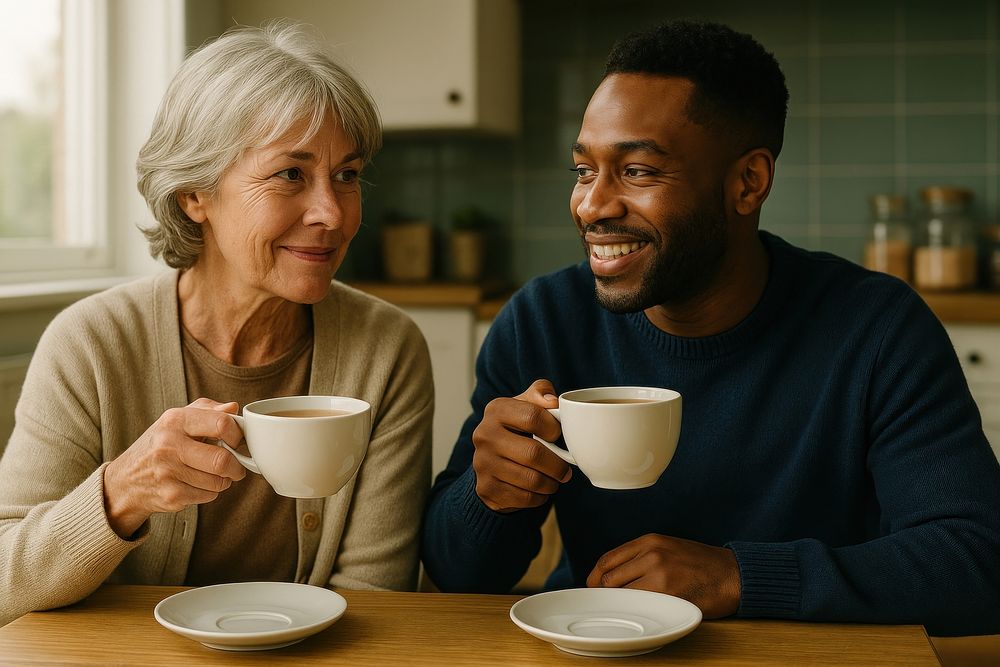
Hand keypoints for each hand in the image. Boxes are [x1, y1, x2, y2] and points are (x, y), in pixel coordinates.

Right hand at [103, 398, 246, 537]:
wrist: (127, 479)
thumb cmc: (161, 444)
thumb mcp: (179, 419)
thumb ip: (208, 410)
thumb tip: (233, 407)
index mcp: (175, 420)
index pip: (221, 424)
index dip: (237, 434)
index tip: (237, 440)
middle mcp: (169, 445)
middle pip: (222, 460)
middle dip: (237, 465)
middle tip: (236, 465)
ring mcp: (168, 472)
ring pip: (219, 481)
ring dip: (224, 480)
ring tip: (215, 474)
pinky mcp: (171, 495)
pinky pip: (209, 495)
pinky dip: (211, 491)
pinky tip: (199, 483)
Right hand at [472, 379, 571, 512]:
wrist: (490, 461)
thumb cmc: (517, 429)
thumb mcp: (525, 405)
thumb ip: (540, 393)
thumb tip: (552, 400)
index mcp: (496, 410)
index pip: (533, 416)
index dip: (553, 428)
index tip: (557, 436)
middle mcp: (484, 435)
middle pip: (533, 453)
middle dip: (557, 465)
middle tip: (566, 470)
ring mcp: (483, 463)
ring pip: (531, 480)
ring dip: (551, 483)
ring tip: (554, 480)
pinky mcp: (486, 488)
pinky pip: (524, 498)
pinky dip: (539, 497)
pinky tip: (539, 491)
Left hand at [587, 533, 740, 618]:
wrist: (734, 574)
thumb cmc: (702, 565)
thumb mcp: (669, 549)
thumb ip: (642, 558)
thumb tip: (611, 577)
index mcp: (649, 541)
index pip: (608, 559)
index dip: (594, 576)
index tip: (592, 588)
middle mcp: (651, 553)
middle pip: (609, 578)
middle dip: (605, 593)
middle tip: (608, 604)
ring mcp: (659, 573)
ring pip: (621, 593)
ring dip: (620, 604)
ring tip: (626, 610)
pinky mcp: (668, 592)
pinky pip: (639, 604)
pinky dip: (635, 611)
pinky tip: (640, 615)